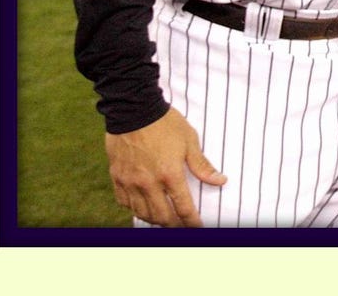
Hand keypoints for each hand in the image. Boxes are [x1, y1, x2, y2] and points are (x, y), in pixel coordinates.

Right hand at [103, 107, 225, 226]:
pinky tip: (142, 206)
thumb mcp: (189, 141)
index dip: (192, 221)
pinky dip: (134, 208)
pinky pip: (124, 202)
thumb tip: (220, 181)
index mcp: (170, 174)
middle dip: (174, 224)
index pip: (183, 207)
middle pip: (162, 216)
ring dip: (154, 219)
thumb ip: (202, 165)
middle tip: (181, 225)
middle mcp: (148, 182)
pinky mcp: (117, 177)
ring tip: (164, 219)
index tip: (198, 228)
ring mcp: (130, 181)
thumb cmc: (165, 123)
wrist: (134, 110)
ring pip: (141, 213)